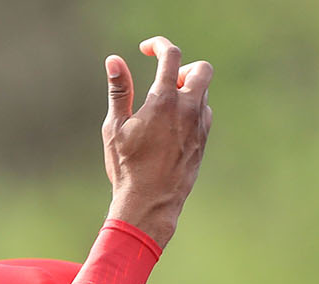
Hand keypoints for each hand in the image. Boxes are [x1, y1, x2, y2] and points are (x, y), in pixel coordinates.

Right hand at [100, 37, 212, 248]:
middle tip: (165, 82)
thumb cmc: (127, 167)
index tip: (146, 49)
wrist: (150, 203)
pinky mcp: (203, 141)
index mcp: (163, 101)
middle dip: (184, 68)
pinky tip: (172, 126)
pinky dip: (192, 110)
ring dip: (187, 90)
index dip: (159, 45)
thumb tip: (114, 61)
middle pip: (202, 69)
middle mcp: (187, 109)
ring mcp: (199, 126)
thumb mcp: (115, 128)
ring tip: (162, 107)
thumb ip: (118, 91)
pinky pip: (204, 113)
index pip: (171, 55)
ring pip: (203, 92)